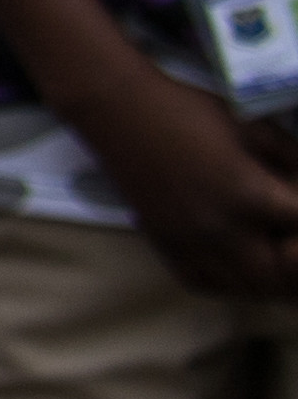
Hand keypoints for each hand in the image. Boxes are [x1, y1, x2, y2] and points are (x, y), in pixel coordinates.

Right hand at [67, 69, 297, 303]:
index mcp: (250, 195)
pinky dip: (229, 284)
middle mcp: (223, 230)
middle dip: (296, 263)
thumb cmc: (187, 110)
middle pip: (281, 274)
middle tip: (294, 243)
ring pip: (246, 288)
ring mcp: (190, 242)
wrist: (118, 111)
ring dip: (270, 279)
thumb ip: (292, 159)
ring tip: (274, 257)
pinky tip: (238, 267)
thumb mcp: (253, 128)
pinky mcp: (165, 243)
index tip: (297, 207)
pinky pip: (204, 283)